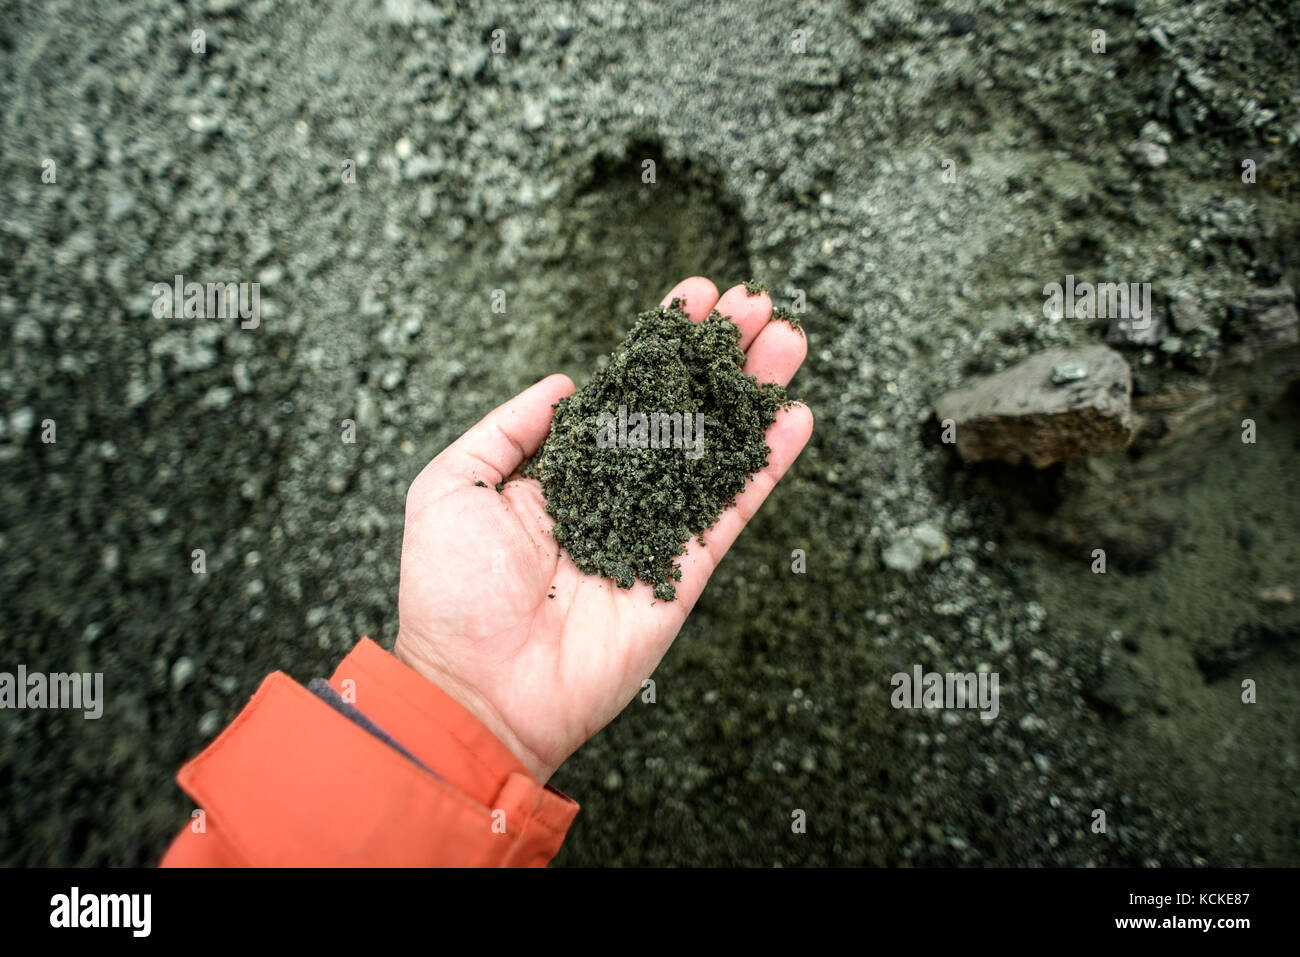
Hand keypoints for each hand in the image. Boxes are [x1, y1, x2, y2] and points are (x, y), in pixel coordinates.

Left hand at [394, 277, 812, 781]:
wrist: (480, 686)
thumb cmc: (453, 593)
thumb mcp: (452, 486)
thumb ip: (508, 428)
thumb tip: (564, 385)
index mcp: (563, 472)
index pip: (624, 392)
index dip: (661, 344)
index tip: (696, 296)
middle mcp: (616, 493)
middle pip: (682, 410)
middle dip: (720, 357)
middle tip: (758, 307)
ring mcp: (655, 530)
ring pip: (716, 448)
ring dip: (754, 394)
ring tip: (788, 340)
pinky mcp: (685, 571)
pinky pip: (732, 509)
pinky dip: (765, 465)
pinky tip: (794, 418)